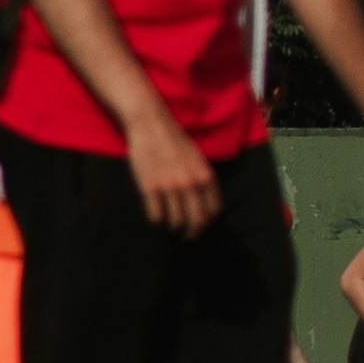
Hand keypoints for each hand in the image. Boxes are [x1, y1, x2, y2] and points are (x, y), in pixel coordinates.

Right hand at [119, 98, 218, 234]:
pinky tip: (156, 216)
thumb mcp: (197, 159)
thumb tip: (203, 202)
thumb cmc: (174, 141)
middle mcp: (191, 184)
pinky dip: (157, 220)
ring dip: (173, 227)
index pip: (213, 211)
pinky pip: (156, 216)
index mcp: (206, 177)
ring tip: (169, 225)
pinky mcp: (150, 189)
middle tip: (186, 236)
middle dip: (192, 233)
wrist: (151, 126)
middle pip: (197, 221)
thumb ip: (202, 180)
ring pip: (175, 222)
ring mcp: (170, 187)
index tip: (200, 226)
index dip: (207, 223)